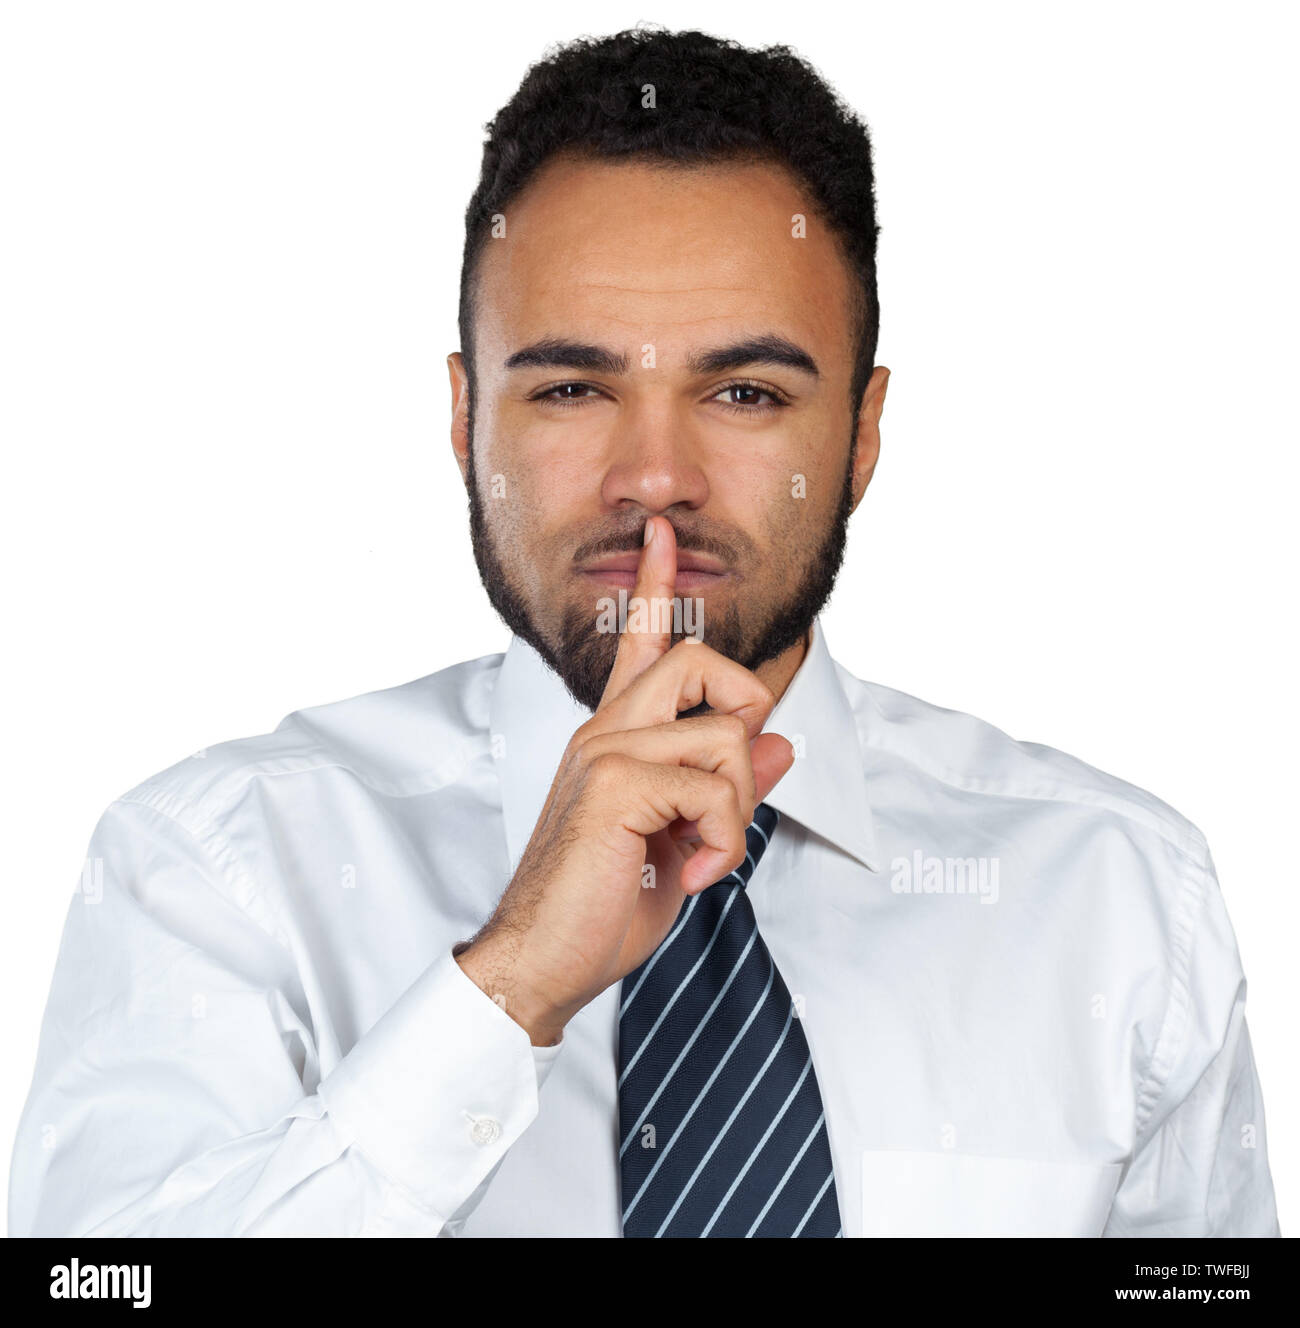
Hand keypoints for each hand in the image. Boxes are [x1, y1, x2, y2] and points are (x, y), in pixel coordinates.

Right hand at [456, 516, 794, 1044]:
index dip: (654, 585)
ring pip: (724, 734)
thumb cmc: (601, 905)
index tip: (662, 532)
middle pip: (695, 659)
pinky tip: (699, 874)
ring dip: (739, 805)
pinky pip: (714, 787)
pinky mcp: (614, 786)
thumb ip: (726, 789)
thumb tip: (783, 747)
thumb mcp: (683, 841)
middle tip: (732, 781)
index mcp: (613, 737)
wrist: (542, 960)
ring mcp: (605, 753)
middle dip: (744, 704)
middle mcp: (604, 731)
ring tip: (709, 855)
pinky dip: (725, 838)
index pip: (637, 643)